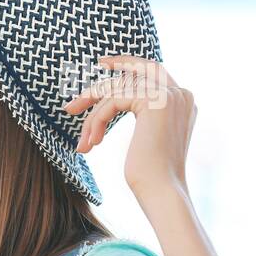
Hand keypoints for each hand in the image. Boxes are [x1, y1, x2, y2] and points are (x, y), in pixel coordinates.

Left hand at [64, 56, 195, 202]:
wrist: (162, 191)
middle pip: (134, 72)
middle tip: (73, 104)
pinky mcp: (155, 101)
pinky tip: (92, 143)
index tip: (103, 64)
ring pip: (116, 90)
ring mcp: (170, 95)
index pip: (152, 71)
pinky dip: (96, 121)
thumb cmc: (151, 176)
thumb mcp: (145, 140)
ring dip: (93, 118)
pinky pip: (112, 101)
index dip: (127, 63)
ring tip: (83, 145)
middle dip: (101, 83)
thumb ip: (142, 117)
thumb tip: (116, 102)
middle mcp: (181, 94)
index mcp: (182, 102)